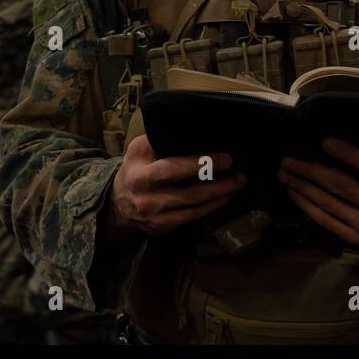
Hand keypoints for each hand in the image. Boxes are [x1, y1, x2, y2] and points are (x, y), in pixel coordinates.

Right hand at [107, 135, 245, 236]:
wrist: (118, 200)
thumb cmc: (136, 167)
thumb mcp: (141, 149)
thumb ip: (162, 140)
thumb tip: (198, 131)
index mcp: (140, 174)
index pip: (172, 169)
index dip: (200, 164)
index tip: (226, 159)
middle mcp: (146, 198)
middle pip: (188, 194)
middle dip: (218, 185)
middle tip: (240, 176)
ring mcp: (154, 217)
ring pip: (193, 210)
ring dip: (219, 198)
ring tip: (237, 186)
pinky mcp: (162, 227)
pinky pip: (191, 219)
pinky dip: (210, 209)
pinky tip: (223, 199)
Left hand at [279, 138, 358, 256]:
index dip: (345, 153)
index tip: (324, 141)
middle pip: (339, 185)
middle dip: (309, 170)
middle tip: (288, 159)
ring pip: (327, 203)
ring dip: (302, 186)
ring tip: (285, 173)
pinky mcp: (355, 238)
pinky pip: (325, 221)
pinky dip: (307, 207)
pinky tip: (295, 193)